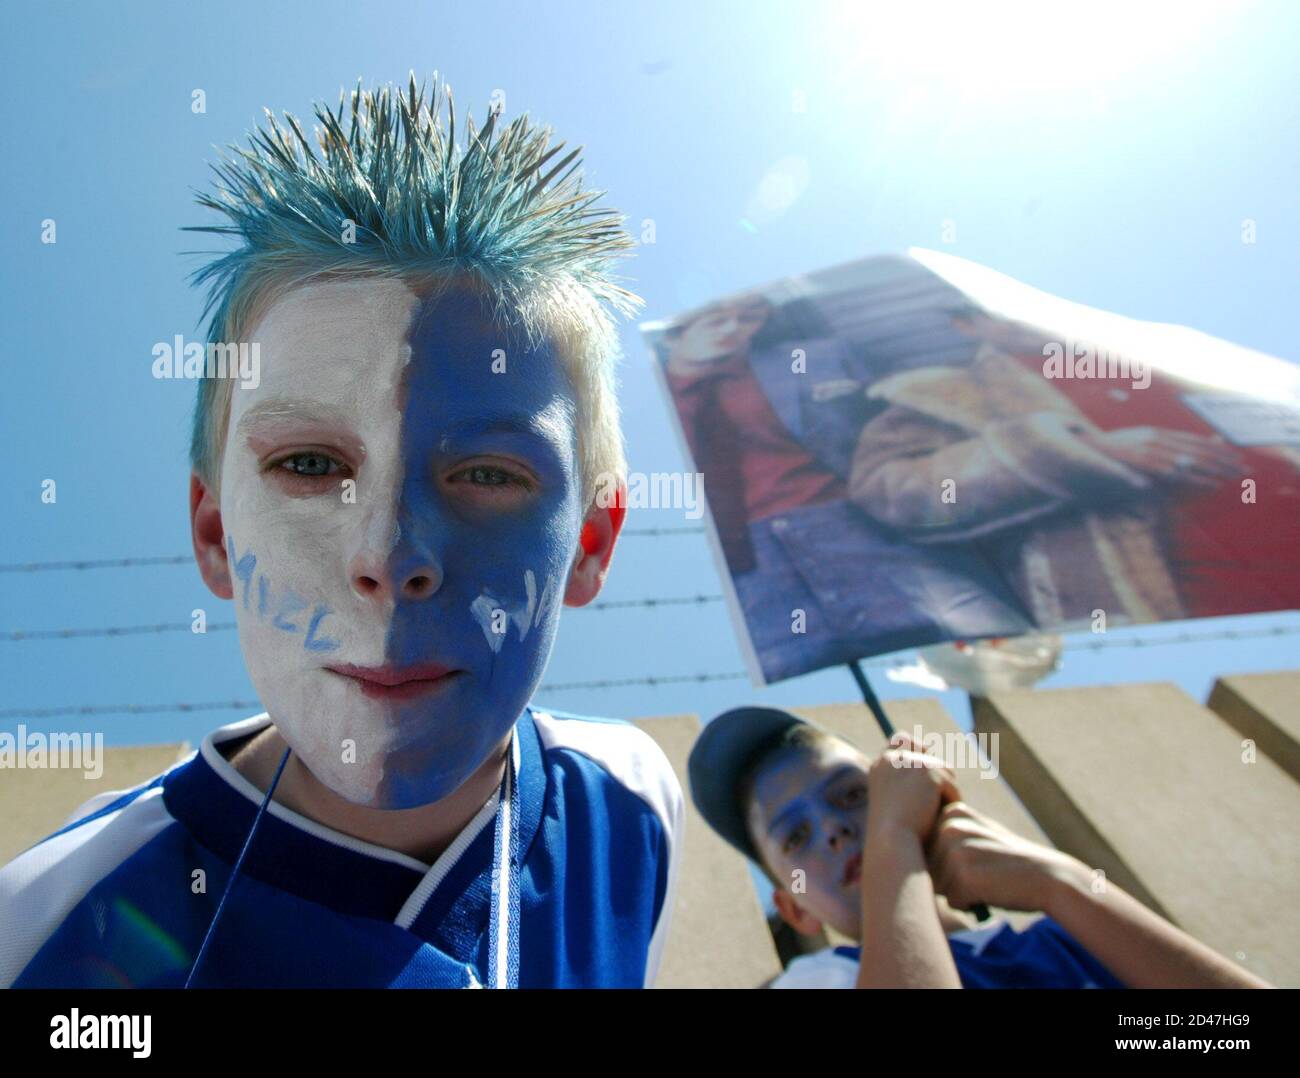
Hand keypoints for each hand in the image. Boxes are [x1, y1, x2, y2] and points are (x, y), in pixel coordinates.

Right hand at [864, 731, 960, 843]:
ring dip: (946, 790)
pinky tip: (944, 818)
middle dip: (937, 771)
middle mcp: (893, 758)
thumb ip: (907, 787)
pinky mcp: (930, 770)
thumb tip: (935, 771)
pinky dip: (952, 801)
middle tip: (945, 792)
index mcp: (880, 766)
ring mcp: (911, 762)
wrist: (891, 841)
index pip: (901, 740)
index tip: (928, 762)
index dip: (915, 747)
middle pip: (926, 752)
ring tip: (941, 813)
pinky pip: (951, 786)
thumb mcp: (894, 806)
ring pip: (943, 770)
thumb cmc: (892, 834)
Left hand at [925, 801, 1089, 912]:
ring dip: (959, 892)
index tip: (977, 857)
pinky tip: (990, 891)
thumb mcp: (976, 834)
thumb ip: (945, 833)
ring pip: (937, 886)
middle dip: (950, 879)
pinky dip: (968, 903)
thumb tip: (902, 845)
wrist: (1047, 877)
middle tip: (983, 871)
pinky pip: (952, 900)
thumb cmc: (1006, 861)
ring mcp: (957, 849)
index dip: (948, 864)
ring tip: (987, 879)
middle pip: (927, 867)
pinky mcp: (964, 875)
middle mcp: (951, 825)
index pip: (925, 850)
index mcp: (951, 812)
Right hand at [1076, 426, 1244, 487]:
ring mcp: (1149, 451)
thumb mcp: (1129, 444)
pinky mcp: (1143, 466)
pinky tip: (1212, 484)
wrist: (1076, 450)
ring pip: (1191, 460)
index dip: (1215, 447)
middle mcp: (1154, 438)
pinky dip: (1196, 479)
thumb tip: (1166, 449)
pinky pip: (1176, 474)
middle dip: (1222, 458)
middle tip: (1244, 468)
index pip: (1192, 439)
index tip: (1235, 454)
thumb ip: (1151, 445)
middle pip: (1196, 448)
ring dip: (1215, 468)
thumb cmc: (1102, 453)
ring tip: (1235, 476)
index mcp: (1153, 433)